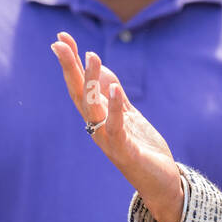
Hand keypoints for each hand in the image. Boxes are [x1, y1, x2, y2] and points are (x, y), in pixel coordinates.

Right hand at [50, 31, 184, 221]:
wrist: (161, 184)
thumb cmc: (142, 150)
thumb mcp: (129, 117)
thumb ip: (115, 97)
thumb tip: (101, 72)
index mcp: (98, 118)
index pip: (79, 86)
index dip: (70, 63)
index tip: (60, 37)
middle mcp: (97, 128)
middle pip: (78, 94)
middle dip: (70, 67)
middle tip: (60, 42)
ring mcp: (108, 140)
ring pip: (93, 108)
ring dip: (90, 81)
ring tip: (91, 55)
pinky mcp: (125, 151)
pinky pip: (116, 126)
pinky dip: (114, 107)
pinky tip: (115, 88)